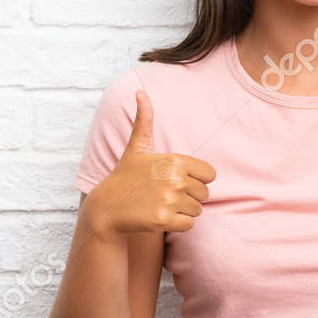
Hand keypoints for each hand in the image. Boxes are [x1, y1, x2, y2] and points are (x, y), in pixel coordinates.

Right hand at [84, 90, 215, 240]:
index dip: (197, 179)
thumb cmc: (126, 175)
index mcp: (174, 160)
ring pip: (197, 210)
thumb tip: (140, 92)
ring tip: (162, 205)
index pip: (210, 174)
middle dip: (189, 197)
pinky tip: (161, 217)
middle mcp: (174, 179)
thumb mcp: (137, 146)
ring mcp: (168, 200)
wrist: (107, 207)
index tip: (178, 180)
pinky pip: (188, 225)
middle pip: (204, 194)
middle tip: (167, 195)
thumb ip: (145, 119)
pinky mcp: (163, 220)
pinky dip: (178, 224)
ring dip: (183, 211)